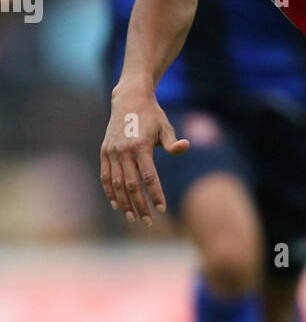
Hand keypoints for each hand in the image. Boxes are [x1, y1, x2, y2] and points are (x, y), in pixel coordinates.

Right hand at [100, 89, 188, 225]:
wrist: (129, 99)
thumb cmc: (152, 116)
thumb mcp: (165, 127)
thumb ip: (173, 142)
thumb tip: (185, 147)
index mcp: (141, 146)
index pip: (149, 177)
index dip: (155, 195)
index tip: (162, 209)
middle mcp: (124, 150)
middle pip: (132, 185)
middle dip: (140, 205)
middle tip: (149, 222)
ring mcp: (112, 151)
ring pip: (117, 183)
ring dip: (124, 203)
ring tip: (132, 218)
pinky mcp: (105, 151)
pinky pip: (105, 176)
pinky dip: (110, 191)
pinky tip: (117, 204)